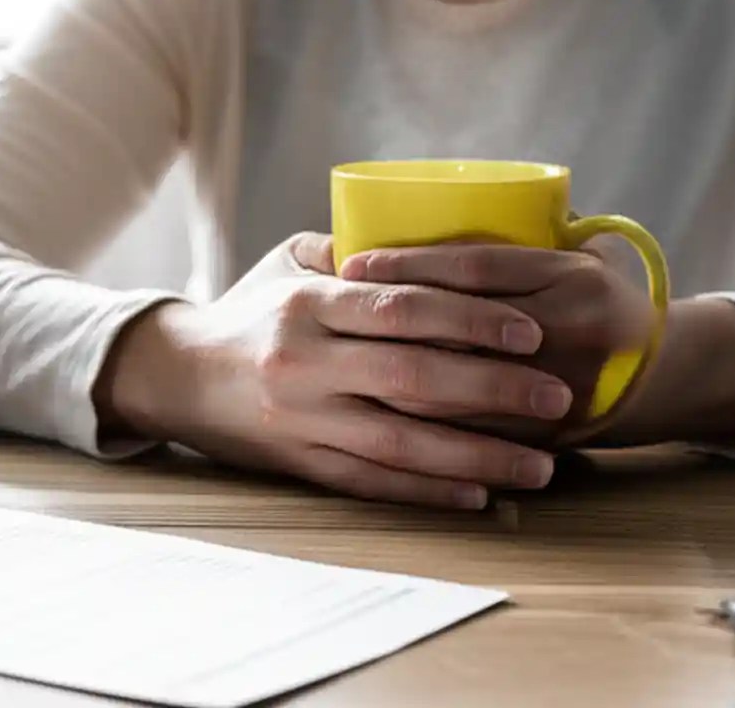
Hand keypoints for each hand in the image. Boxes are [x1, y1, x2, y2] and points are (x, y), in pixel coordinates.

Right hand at [97, 233, 573, 509]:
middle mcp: (307, 362)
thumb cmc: (248, 312)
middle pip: (415, 379)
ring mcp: (303, 419)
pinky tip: (478, 495)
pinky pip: (371, 482)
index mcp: (310, 304)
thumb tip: (432, 239)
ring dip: (477, 457)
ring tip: (540, 467)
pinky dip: (427, 491)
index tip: (530, 333)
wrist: (176, 376)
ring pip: (401, 443)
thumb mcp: (288, 263)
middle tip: (558, 399)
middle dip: (494, 391)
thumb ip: (354, 253)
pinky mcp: (299, 463)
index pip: (403, 309)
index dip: (472, 320)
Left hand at [336, 243, 654, 445]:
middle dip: (386, 327)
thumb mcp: (568, 262)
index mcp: (570, 276)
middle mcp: (572, 326)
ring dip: (393, 380)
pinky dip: (426, 425)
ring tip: (341, 367)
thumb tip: (414, 227)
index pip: (473, 267)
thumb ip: (507, 253)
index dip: (407, 265)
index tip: (352, 264)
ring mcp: (564, 384)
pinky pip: (474, 432)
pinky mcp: (553, 431)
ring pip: (458, 386)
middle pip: (456, 330)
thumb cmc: (596, 304)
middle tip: (330, 321)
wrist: (665, 374)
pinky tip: (379, 416)